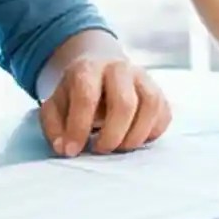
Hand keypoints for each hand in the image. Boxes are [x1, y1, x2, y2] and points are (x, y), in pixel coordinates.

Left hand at [38, 57, 172, 156]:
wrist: (101, 68)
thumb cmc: (77, 93)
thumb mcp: (56, 105)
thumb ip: (54, 127)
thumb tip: (65, 147)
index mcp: (88, 69)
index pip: (86, 97)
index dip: (79, 127)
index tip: (72, 150)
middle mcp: (119, 68)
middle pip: (125, 102)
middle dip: (112, 135)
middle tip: (101, 150)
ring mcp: (143, 78)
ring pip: (150, 106)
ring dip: (135, 136)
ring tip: (119, 147)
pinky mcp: (159, 92)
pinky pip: (164, 114)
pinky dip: (152, 133)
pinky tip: (134, 138)